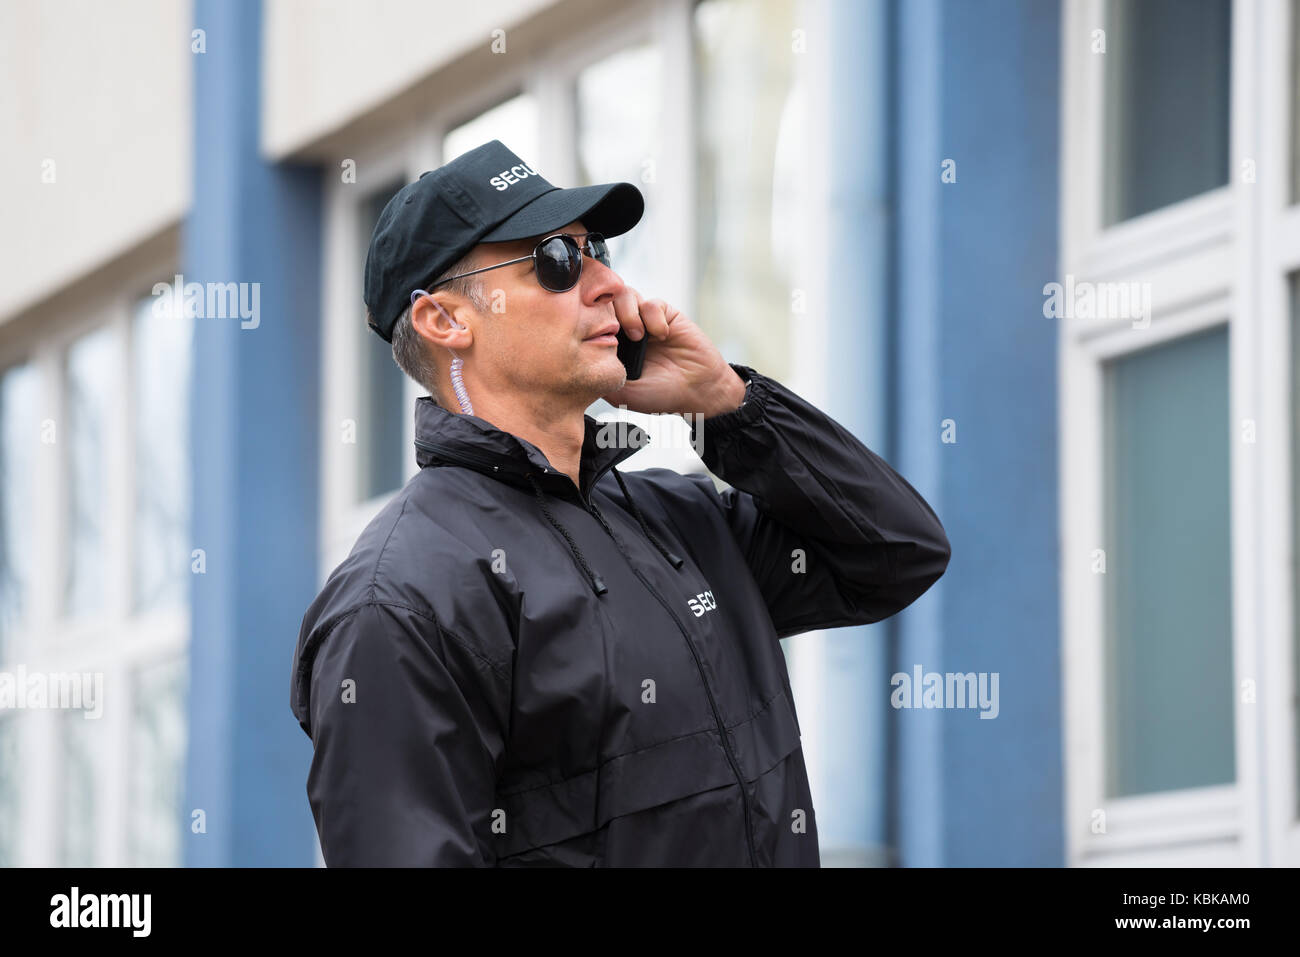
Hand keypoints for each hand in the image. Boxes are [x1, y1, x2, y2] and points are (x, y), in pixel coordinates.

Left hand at [601, 287, 746, 418]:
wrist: (698, 390)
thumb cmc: (661, 395)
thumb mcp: (622, 394)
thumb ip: (600, 376)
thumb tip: (577, 360)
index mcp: (612, 345)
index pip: (590, 321)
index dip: (587, 322)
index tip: (591, 334)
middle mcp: (626, 329)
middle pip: (605, 302)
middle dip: (605, 312)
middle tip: (613, 331)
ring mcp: (645, 320)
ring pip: (625, 296)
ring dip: (628, 313)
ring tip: (638, 336)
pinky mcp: (666, 314)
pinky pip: (651, 303)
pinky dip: (653, 317)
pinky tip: (662, 335)